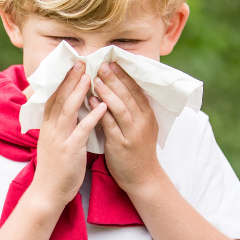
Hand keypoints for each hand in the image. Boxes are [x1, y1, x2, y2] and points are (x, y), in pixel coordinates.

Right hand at [32, 63, 105, 206]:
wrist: (48, 193)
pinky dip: (92, 116)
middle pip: (59, 98)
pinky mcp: (70, 150)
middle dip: (70, 79)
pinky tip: (102, 106)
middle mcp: (51, 129)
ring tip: (90, 77)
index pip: (53, 98)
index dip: (61, 81)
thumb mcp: (54, 143)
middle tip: (80, 62)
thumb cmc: (55, 169)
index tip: (70, 66)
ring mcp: (60, 139)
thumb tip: (68, 111)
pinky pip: (82, 130)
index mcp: (47, 127)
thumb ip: (59, 126)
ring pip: (68, 110)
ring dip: (79, 92)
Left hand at [93, 63, 162, 192]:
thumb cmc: (137, 150)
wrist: (142, 178)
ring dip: (107, 91)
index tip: (112, 62)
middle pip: (128, 95)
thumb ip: (132, 109)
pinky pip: (110, 124)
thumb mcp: (140, 127)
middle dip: (114, 78)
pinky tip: (91, 101)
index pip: (136, 89)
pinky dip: (100, 111)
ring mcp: (133, 133)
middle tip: (102, 64)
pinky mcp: (121, 144)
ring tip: (95, 79)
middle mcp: (143, 122)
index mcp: (148, 115)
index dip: (124, 75)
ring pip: (120, 107)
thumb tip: (117, 89)